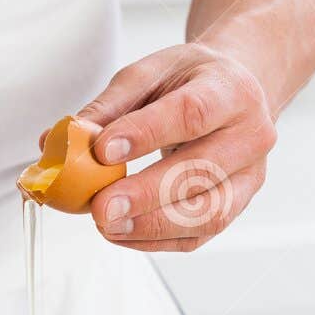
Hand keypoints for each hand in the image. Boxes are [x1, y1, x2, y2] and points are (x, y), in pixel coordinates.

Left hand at [78, 43, 275, 250]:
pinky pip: (198, 236)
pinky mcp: (236, 207)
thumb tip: (63, 141)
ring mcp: (249, 177)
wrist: (237, 92)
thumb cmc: (191, 82)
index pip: (192, 113)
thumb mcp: (151, 73)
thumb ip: (110, 106)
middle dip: (146, 194)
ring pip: (208, 214)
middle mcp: (251, 136)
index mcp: (232, 90)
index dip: (147, 134)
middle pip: (202, 171)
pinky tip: (121, 233)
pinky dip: (155, 241)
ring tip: (107, 225)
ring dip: (152, 226)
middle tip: (101, 207)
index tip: (103, 151)